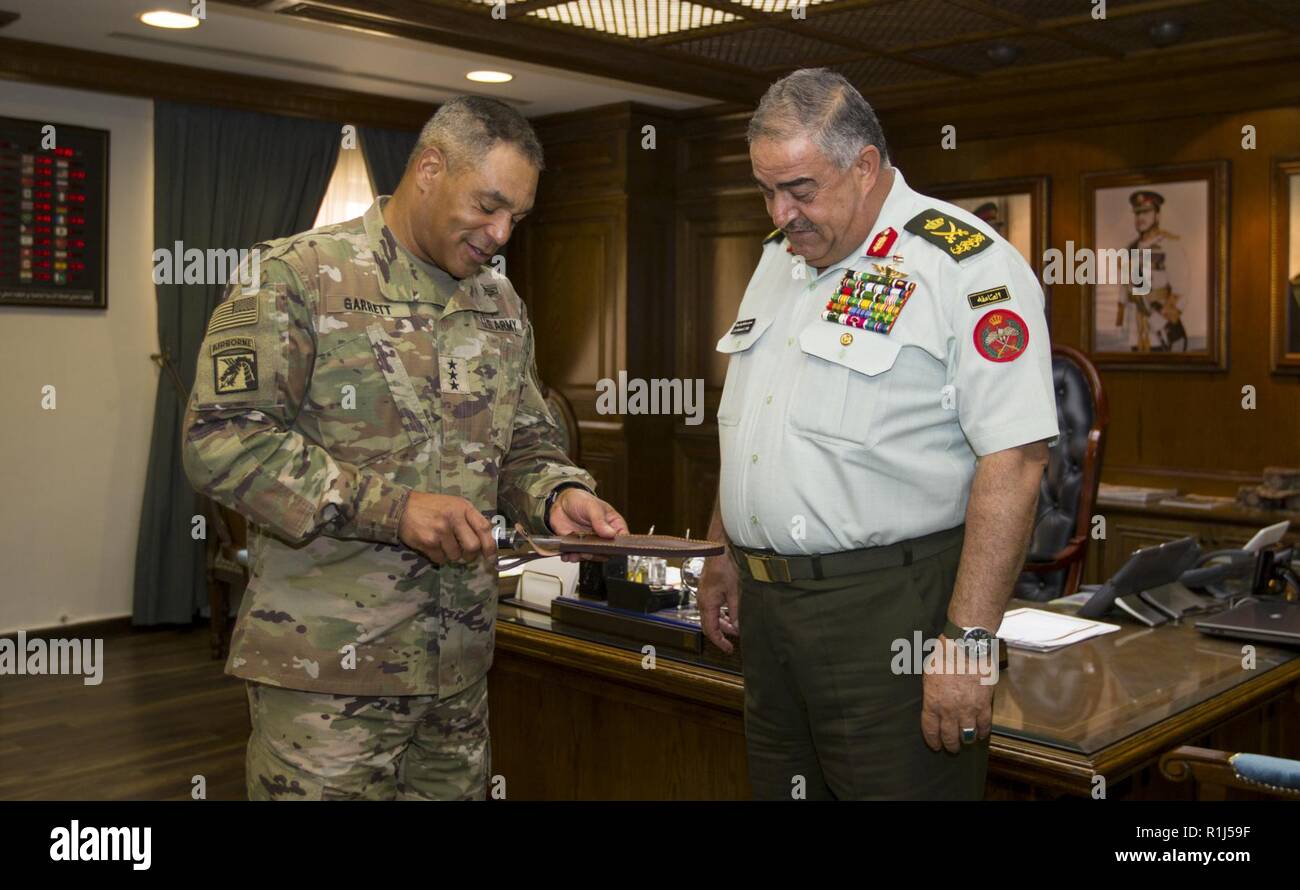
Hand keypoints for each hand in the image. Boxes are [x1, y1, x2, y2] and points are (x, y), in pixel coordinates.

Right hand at [398, 491, 495, 565]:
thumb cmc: (431, 507)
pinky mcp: (428, 542)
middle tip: (465, 555)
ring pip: (456, 555)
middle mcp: (453, 518)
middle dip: (471, 555)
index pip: (484, 528)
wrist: (401, 507)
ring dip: (452, 555)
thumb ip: (469, 519)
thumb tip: (486, 541)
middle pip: (473, 546)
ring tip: (443, 544)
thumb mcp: (454, 505)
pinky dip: (439, 557)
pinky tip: (433, 546)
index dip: (490, 546)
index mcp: (463, 507)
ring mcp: (440, 531)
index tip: (491, 557)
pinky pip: (441, 559)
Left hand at [547, 489, 629, 562]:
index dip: (618, 545)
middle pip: (606, 552)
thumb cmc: (581, 500)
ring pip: (591, 556)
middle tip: (588, 550)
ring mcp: (590, 542)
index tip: (609, 546)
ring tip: (575, 552)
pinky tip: (567, 553)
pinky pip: (575, 556)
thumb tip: (611, 533)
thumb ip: (600, 520)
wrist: (561, 502)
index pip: (622, 539)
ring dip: (583, 557)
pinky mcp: (577, 546)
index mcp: (612, 525)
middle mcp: (602, 536)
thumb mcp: (592, 506)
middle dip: (597, 554)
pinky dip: (570, 557)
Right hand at [698, 550, 740, 652]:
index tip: (728, 649)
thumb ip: (736, 612)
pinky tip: (732, 612)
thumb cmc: (725, 566)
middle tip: (735, 640)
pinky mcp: (709, 589)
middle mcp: (703, 600)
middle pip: (710, 624)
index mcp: (707, 603)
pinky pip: (713, 607)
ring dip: (724, 622)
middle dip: (723, 633)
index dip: (719, 642)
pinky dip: (722, 613)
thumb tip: (738, 627)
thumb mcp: (735, 592)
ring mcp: (705, 594)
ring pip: (712, 615)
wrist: (719, 548)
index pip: (710, 630)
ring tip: (736, 627)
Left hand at [920, 636, 994, 753]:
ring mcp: (967, 709)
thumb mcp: (928, 676)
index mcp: (932, 703)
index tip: (935, 746)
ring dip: (967, 740)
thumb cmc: (944, 657)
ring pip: (967, 735)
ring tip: (967, 741)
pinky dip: (983, 732)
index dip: (933, 741)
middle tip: (952, 748)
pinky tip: (981, 734)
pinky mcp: (984, 705)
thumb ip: (931, 694)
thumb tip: (933, 704)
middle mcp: (949, 711)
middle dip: (950, 745)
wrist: (966, 648)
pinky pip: (984, 725)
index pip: (930, 730)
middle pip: (949, 737)